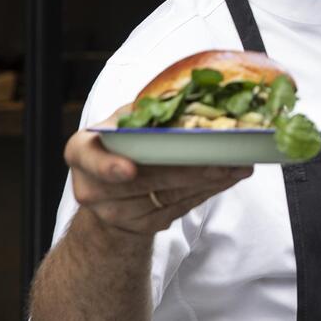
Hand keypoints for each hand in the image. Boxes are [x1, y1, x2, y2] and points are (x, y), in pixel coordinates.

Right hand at [65, 105, 253, 236]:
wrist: (112, 186)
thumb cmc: (124, 142)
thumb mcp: (126, 120)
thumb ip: (147, 112)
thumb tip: (194, 95)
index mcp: (82, 151)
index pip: (89, 159)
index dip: (108, 166)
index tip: (129, 170)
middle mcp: (92, 188)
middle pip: (143, 182)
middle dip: (185, 170)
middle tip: (219, 160)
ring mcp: (116, 212)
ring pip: (167, 196)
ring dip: (207, 181)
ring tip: (237, 165)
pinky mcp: (143, 226)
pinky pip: (180, 208)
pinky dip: (208, 191)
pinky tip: (230, 176)